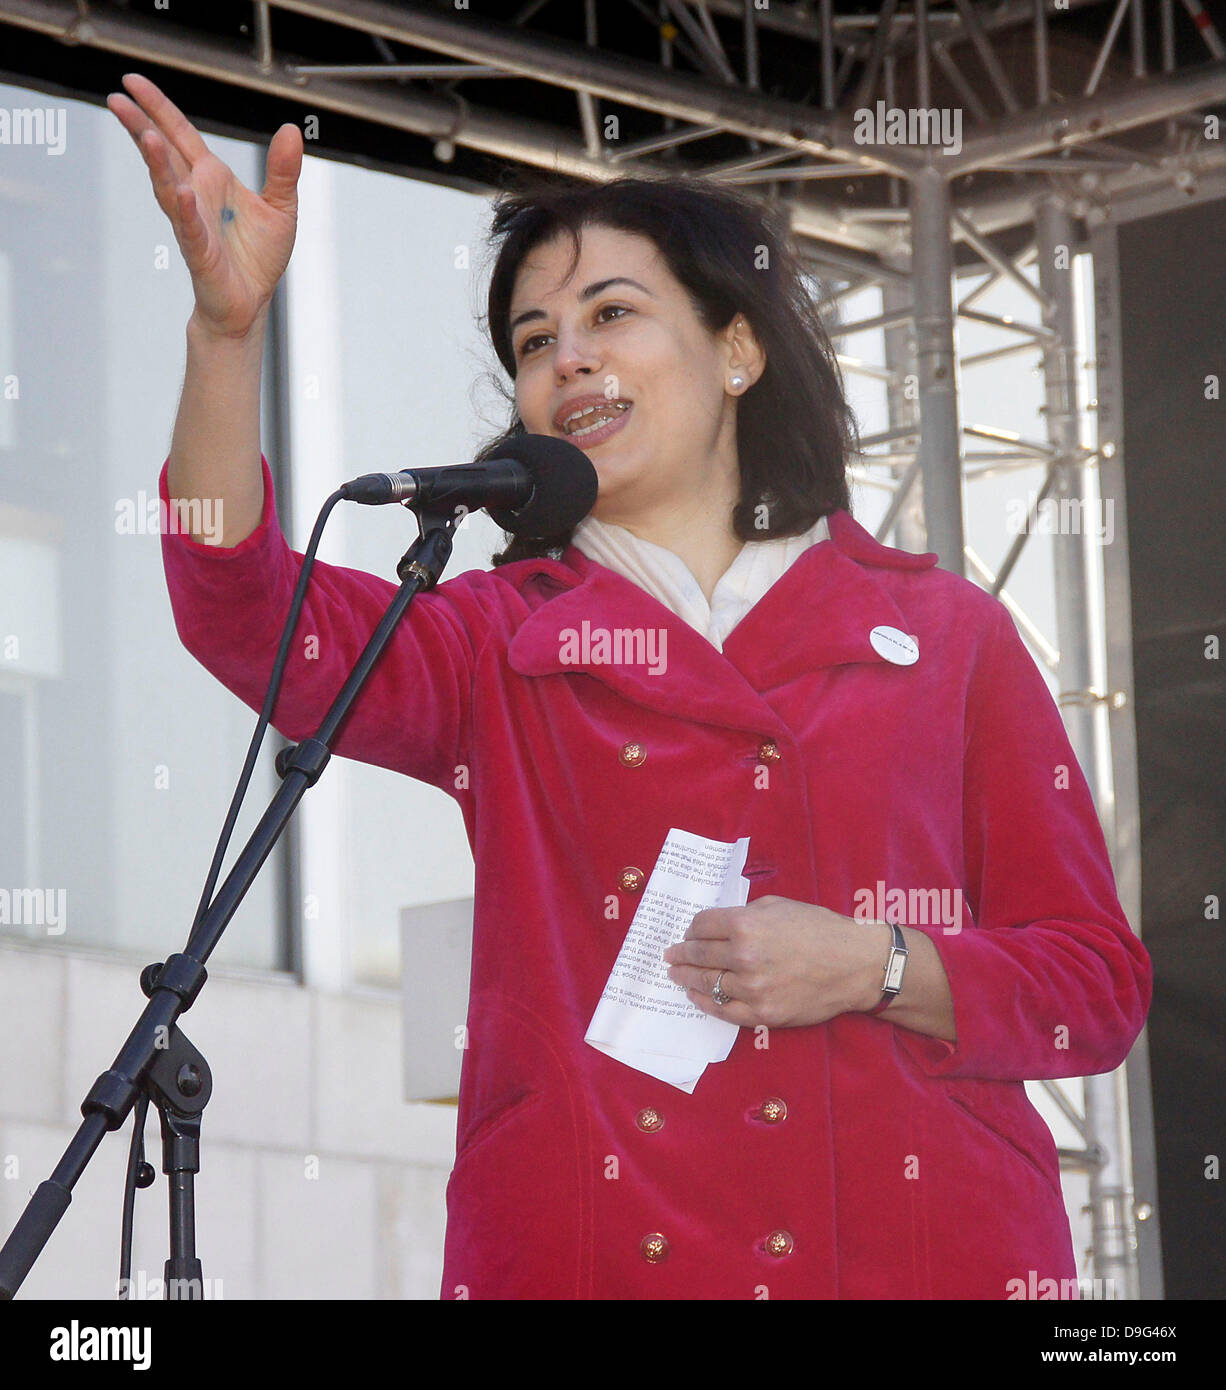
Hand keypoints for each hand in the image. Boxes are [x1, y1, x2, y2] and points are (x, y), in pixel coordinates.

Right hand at [107, 72, 302, 337]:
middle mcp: (195, 195)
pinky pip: (190, 228)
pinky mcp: (200, 252)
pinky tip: (182, 193)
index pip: (180, 134)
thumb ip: (283, 170)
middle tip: (117, 99)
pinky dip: (185, 211)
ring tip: (146, 136)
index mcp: (212, 178)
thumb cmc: (257, 258)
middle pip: (163, 154)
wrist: (249, 303)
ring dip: (157, 163)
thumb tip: (292, 130)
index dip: (158, 108)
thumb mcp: (281, 208)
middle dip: (141, 126)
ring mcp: (193, 222)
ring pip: (169, 187)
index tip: (132, 82)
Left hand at [663, 895, 887, 1028]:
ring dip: (687, 977)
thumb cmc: (819, 929)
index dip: (691, 928)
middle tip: (670, 954)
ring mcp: (752, 988)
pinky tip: (696, 995)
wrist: (855, 965)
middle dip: (680, 953)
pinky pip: (723, 1010)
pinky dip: (705, 1002)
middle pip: (698, 954)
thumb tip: (717, 925)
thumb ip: (744, 914)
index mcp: (746, 924)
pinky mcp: (762, 1014)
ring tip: (677, 974)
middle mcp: (744, 956)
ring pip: (707, 983)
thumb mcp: (778, 906)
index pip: (702, 925)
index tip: (688, 932)